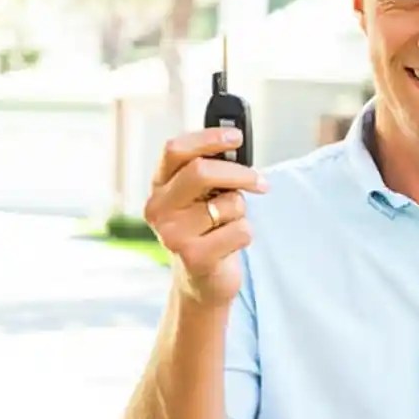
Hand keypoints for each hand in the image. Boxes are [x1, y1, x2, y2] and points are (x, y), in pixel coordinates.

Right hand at [143, 127, 267, 308]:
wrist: (201, 282)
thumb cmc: (207, 230)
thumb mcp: (203, 197)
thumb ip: (212, 172)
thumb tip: (237, 145)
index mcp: (160, 186)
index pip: (175, 149)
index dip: (208, 137)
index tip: (237, 136)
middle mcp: (158, 208)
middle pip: (201, 172)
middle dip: (239, 173)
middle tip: (261, 181)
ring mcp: (171, 234)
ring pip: (228, 204)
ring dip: (241, 212)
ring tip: (227, 225)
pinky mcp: (193, 257)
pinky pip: (240, 230)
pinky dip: (245, 235)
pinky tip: (229, 245)